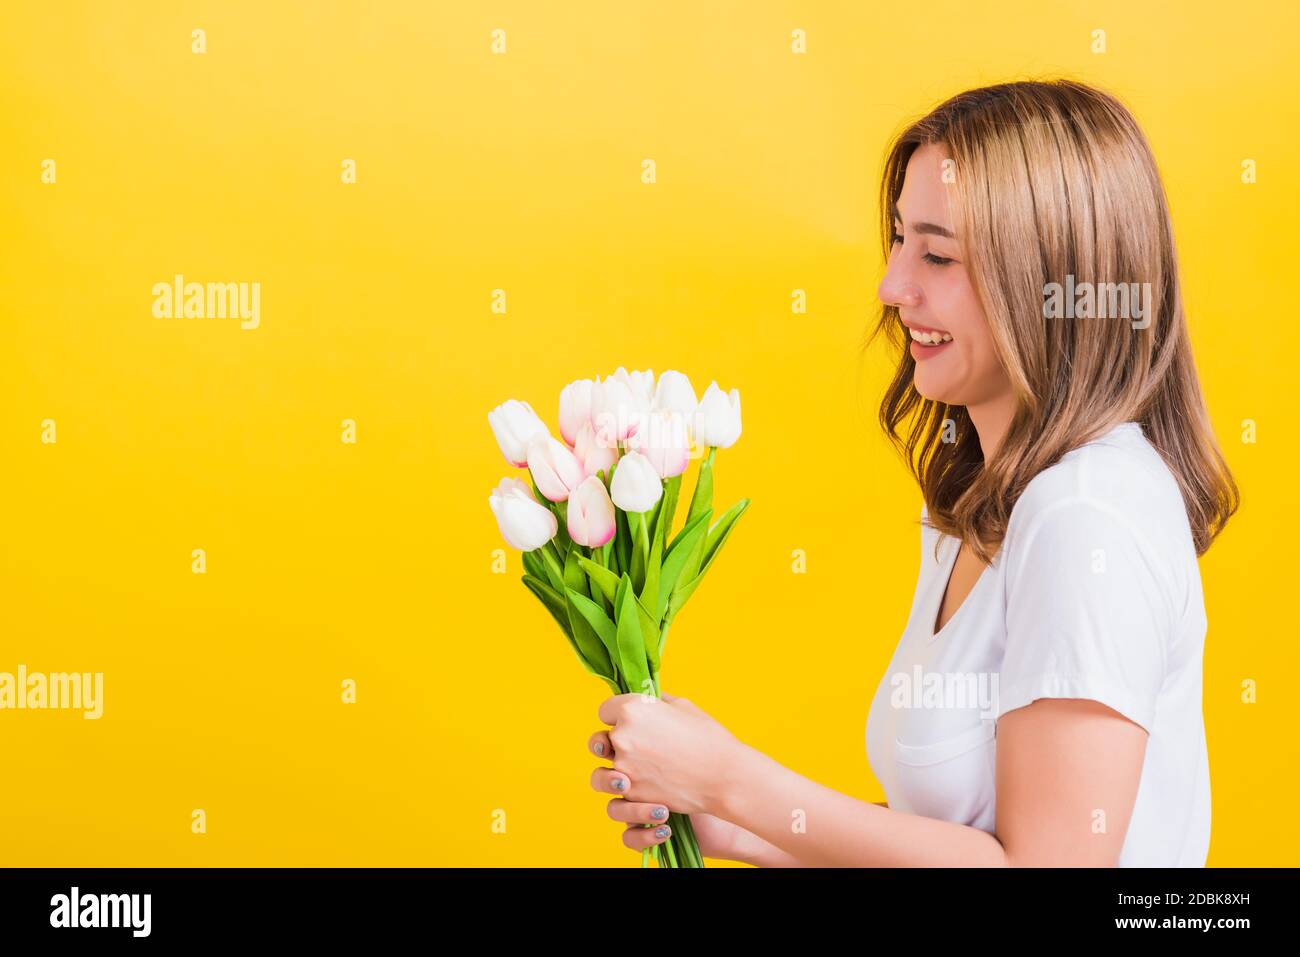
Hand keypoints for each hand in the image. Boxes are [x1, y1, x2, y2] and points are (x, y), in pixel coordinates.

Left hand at [587, 690, 739, 817]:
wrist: (724, 777)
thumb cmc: (708, 737)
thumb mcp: (682, 706)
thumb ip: (655, 701)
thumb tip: (645, 697)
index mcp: (631, 709)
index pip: (605, 710)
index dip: (616, 715)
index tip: (630, 720)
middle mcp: (621, 736)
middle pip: (603, 737)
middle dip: (616, 739)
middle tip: (640, 743)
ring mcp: (624, 767)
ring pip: (608, 764)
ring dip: (621, 764)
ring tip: (644, 766)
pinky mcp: (632, 792)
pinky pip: (621, 787)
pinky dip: (634, 785)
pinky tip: (654, 781)